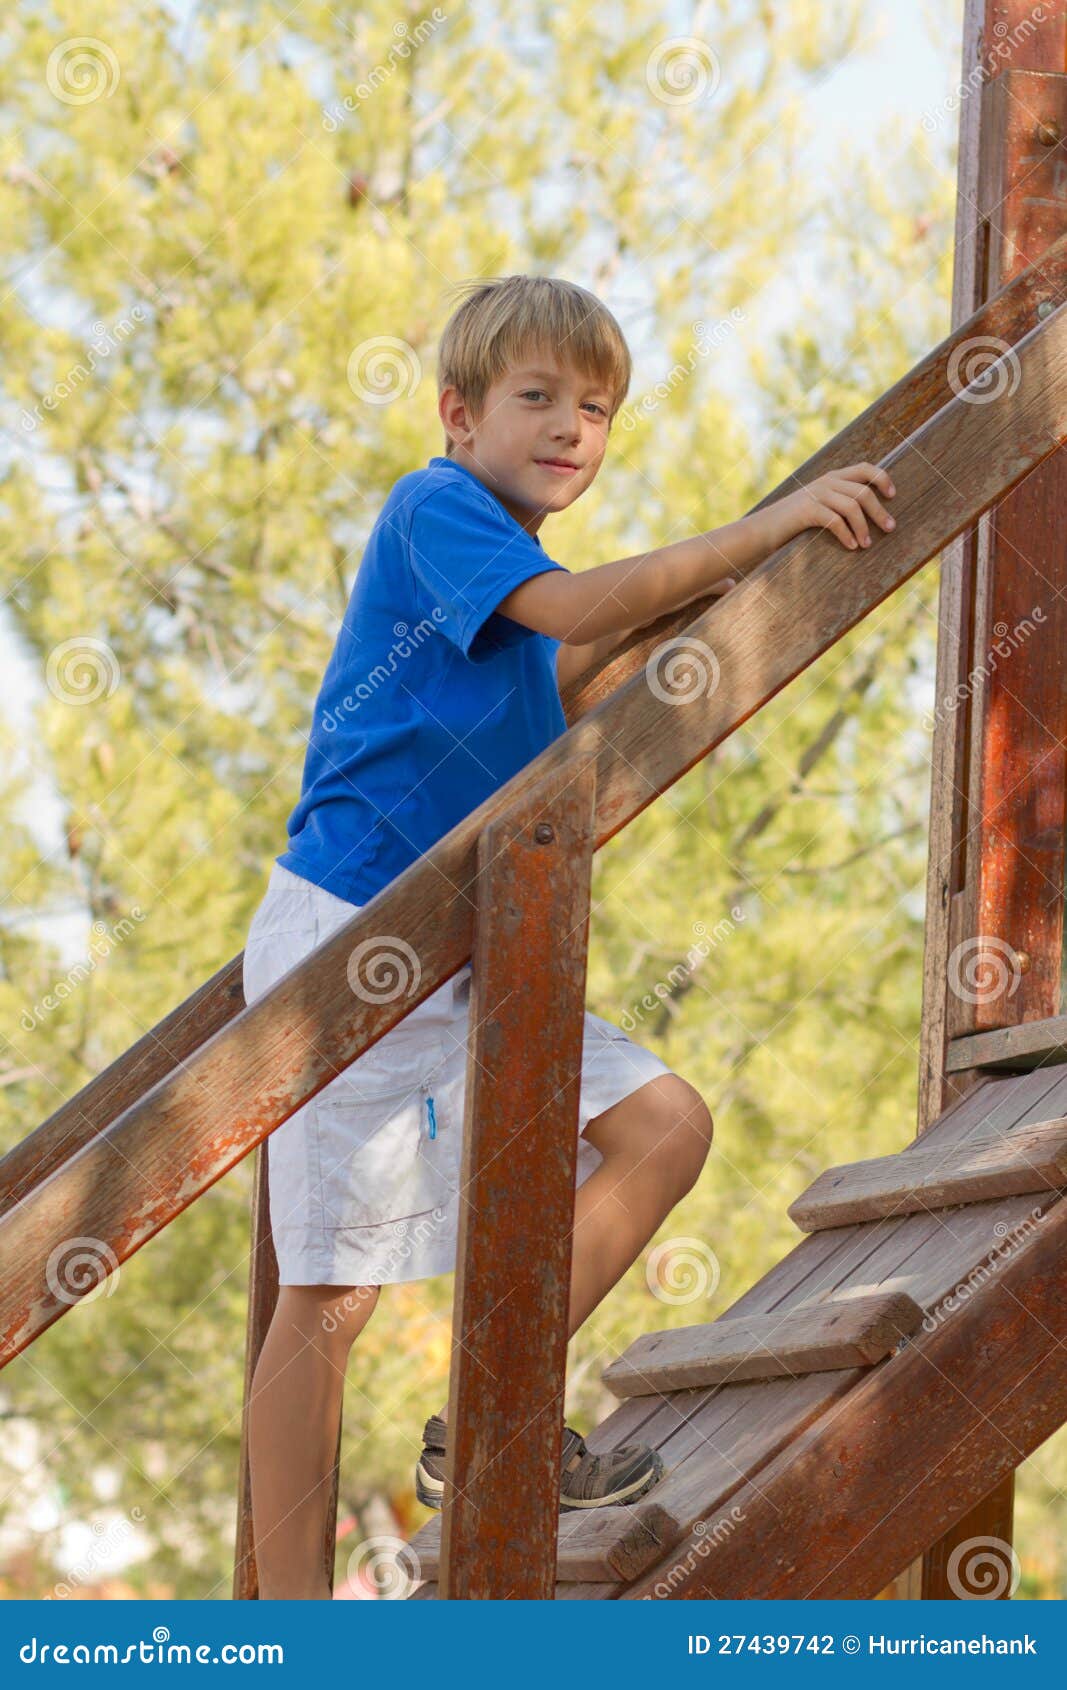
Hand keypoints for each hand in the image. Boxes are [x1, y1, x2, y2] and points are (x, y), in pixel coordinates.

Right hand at [774, 462, 896, 551]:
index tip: (893, 495)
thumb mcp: (819, 506)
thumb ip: (839, 502)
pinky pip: (835, 520)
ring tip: (867, 544)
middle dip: (879, 511)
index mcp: (832, 478)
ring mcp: (816, 495)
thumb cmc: (794, 523)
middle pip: (863, 491)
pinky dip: (846, 534)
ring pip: (852, 506)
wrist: (762, 529)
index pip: (865, 468)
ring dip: (864, 527)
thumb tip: (871, 512)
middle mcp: (826, 482)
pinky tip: (851, 547)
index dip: (882, 478)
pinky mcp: (807, 510)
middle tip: (890, 528)